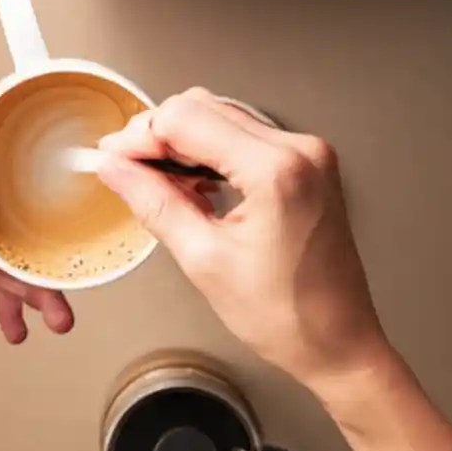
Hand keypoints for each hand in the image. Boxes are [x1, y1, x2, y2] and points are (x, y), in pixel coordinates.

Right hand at [97, 89, 388, 389]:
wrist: (340, 342)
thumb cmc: (285, 316)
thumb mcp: (203, 260)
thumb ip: (154, 203)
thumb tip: (114, 168)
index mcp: (276, 169)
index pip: (186, 119)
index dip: (140, 136)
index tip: (111, 159)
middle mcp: (299, 148)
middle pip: (204, 108)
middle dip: (158, 135)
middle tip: (125, 169)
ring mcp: (308, 153)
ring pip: (224, 116)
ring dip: (183, 141)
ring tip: (156, 181)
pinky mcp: (309, 164)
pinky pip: (246, 136)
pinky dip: (211, 150)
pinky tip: (191, 182)